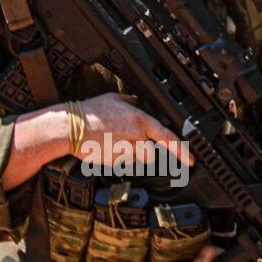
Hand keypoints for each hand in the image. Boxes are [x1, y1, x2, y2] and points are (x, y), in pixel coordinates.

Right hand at [77, 92, 193, 173]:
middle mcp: (136, 136)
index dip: (182, 150)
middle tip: (126, 143)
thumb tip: (136, 101)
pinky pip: (123, 163)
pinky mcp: (116, 162)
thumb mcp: (113, 98)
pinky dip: (117, 158)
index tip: (190, 160)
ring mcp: (127, 151)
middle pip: (151, 153)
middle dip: (143, 151)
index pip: (167, 137)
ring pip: (137, 159)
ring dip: (129, 155)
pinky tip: (105, 148)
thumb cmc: (89, 113)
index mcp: (139, 120)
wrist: (70, 128)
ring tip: (112, 144)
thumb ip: (130, 101)